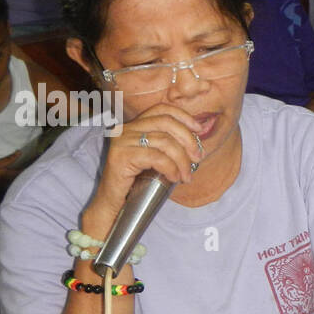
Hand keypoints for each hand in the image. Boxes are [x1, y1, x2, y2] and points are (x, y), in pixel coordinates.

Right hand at [84, 104, 205, 231]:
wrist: (114, 204)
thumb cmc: (137, 183)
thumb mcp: (156, 160)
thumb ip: (170, 147)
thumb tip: (197, 144)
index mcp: (135, 125)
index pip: (161, 109)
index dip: (183, 116)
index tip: (199, 129)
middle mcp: (126, 129)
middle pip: (166, 123)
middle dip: (188, 140)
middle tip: (198, 158)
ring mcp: (122, 141)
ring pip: (164, 142)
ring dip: (182, 160)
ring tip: (186, 176)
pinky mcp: (121, 156)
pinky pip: (156, 157)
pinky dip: (171, 168)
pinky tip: (175, 178)